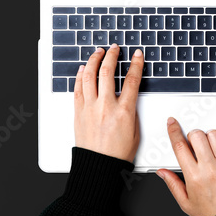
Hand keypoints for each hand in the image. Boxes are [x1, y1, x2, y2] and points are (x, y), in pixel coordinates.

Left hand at [73, 44, 143, 161]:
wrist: (98, 166)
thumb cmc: (117, 153)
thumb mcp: (135, 130)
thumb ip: (131, 109)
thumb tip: (128, 96)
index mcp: (124, 111)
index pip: (131, 79)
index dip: (135, 64)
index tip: (137, 55)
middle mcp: (105, 106)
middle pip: (107, 72)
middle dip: (112, 56)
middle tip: (115, 49)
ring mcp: (89, 108)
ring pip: (89, 76)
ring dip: (94, 60)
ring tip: (98, 52)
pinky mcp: (78, 112)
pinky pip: (78, 88)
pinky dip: (80, 75)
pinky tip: (83, 69)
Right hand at [157, 118, 215, 215]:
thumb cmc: (211, 212)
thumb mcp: (185, 202)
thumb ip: (172, 184)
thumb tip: (162, 172)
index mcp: (194, 176)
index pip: (179, 146)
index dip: (174, 131)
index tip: (172, 123)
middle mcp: (210, 167)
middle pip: (196, 136)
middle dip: (192, 136)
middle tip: (194, 144)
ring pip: (215, 135)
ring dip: (210, 137)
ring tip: (210, 147)